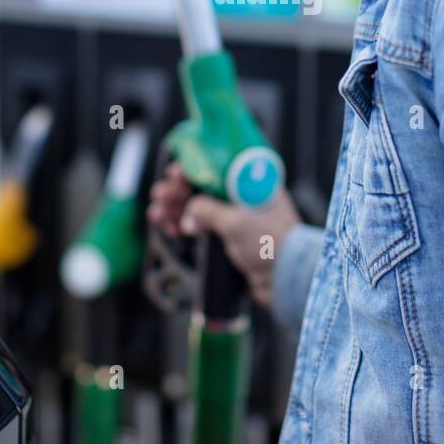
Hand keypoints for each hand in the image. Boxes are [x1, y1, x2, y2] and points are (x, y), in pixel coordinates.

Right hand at [146, 162, 300, 309]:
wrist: (286, 279)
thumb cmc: (272, 244)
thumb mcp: (236, 222)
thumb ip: (207, 211)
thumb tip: (189, 211)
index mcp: (253, 181)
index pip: (218, 164)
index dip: (194, 167)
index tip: (175, 173)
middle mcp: (245, 195)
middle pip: (204, 185)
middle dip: (179, 190)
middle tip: (161, 195)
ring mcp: (238, 216)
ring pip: (200, 206)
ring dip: (176, 207)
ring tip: (157, 212)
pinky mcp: (232, 236)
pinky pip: (202, 225)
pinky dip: (184, 225)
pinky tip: (169, 228)